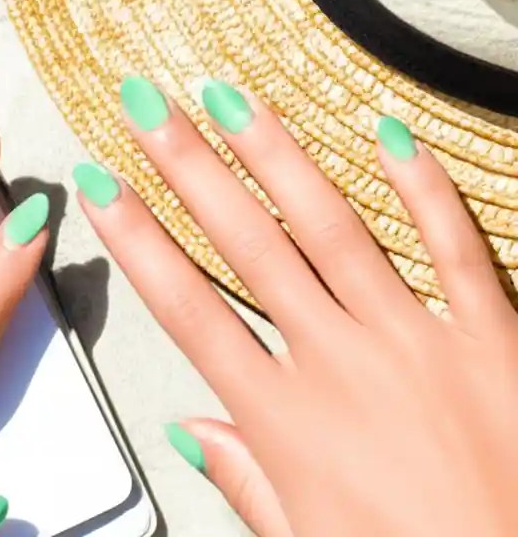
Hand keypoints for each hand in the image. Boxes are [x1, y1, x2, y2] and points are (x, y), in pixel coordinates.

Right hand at [76, 78, 517, 536]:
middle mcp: (340, 364)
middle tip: (149, 105)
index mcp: (286, 421)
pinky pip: (456, 248)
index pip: (189, 311)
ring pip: (332, 228)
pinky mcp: (496, 337)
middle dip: (189, 168)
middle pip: (248, 247)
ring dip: (275, 156)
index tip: (99, 188)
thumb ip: (245, 479)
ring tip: (231, 97)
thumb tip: (190, 433)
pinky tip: (387, 134)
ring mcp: (416, 341)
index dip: (137, 243)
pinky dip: (423, 190)